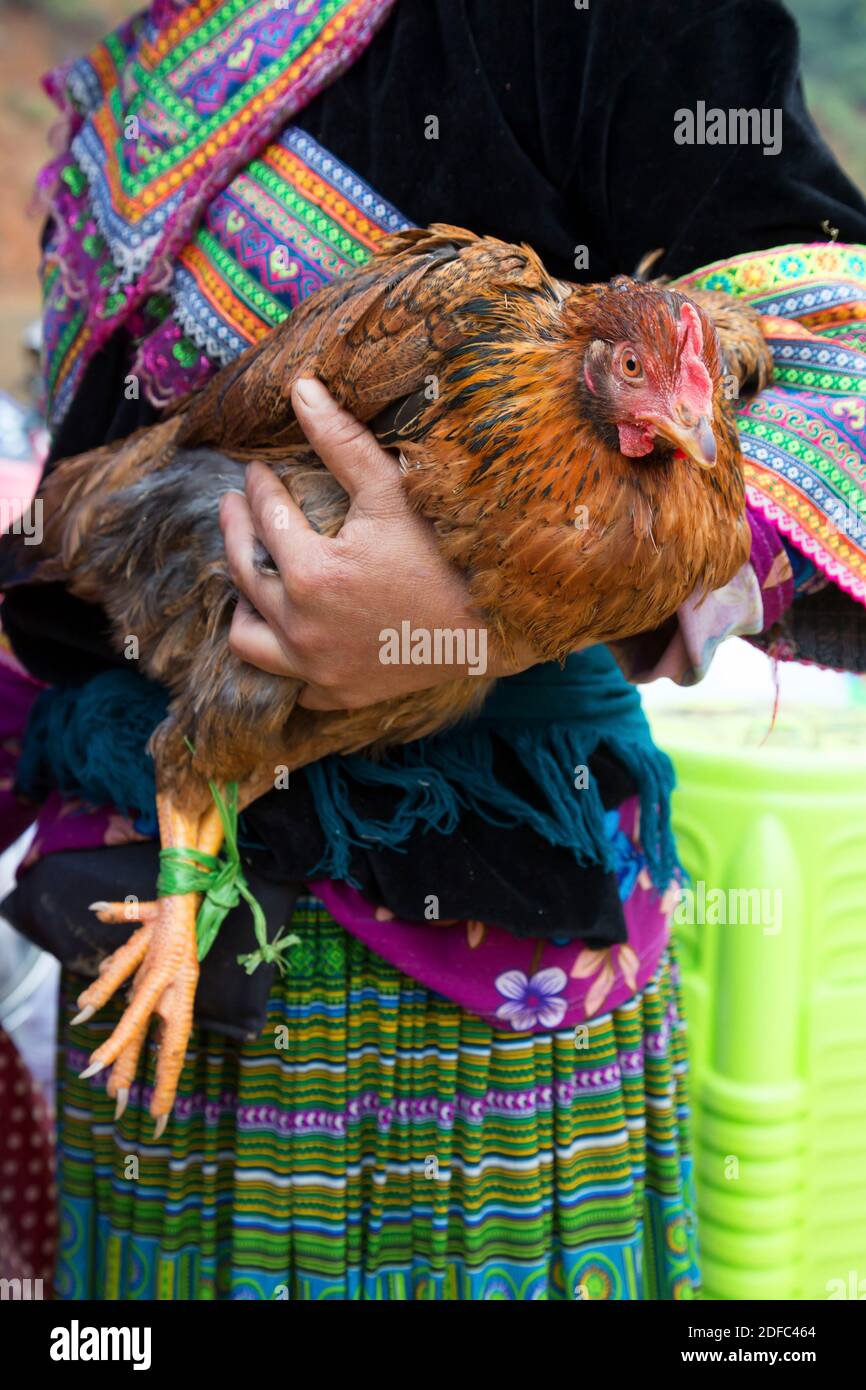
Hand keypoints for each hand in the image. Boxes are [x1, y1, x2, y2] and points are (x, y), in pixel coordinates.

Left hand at [219, 378, 534, 709]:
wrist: (494, 625)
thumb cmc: (445, 552)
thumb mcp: (391, 490)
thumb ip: (339, 440)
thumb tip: (299, 388)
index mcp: (311, 575)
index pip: (267, 518)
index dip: (258, 487)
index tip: (257, 471)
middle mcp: (303, 629)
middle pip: (244, 575)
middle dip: (236, 533)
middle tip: (235, 508)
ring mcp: (318, 668)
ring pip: (249, 640)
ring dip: (243, 607)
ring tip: (249, 580)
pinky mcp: (339, 692)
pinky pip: (289, 683)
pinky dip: (281, 659)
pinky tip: (288, 633)